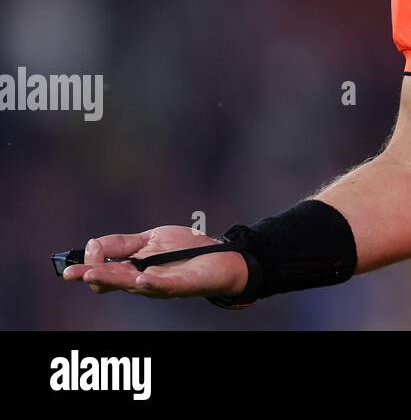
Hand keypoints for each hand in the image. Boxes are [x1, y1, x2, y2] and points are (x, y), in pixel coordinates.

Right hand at [61, 225, 247, 298]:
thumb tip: (92, 245)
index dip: (91, 262)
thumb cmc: (186, 249)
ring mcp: (160, 285)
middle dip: (91, 276)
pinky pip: (162, 287)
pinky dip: (150, 284)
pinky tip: (139, 279)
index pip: (103, 273)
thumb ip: (123, 244)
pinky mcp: (181, 286)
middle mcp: (141, 281)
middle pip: (110, 282)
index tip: (87, 250)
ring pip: (129, 285)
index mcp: (132, 270)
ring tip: (93, 274)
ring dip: (110, 279)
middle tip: (71, 273)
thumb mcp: (151, 240)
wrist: (222, 256)